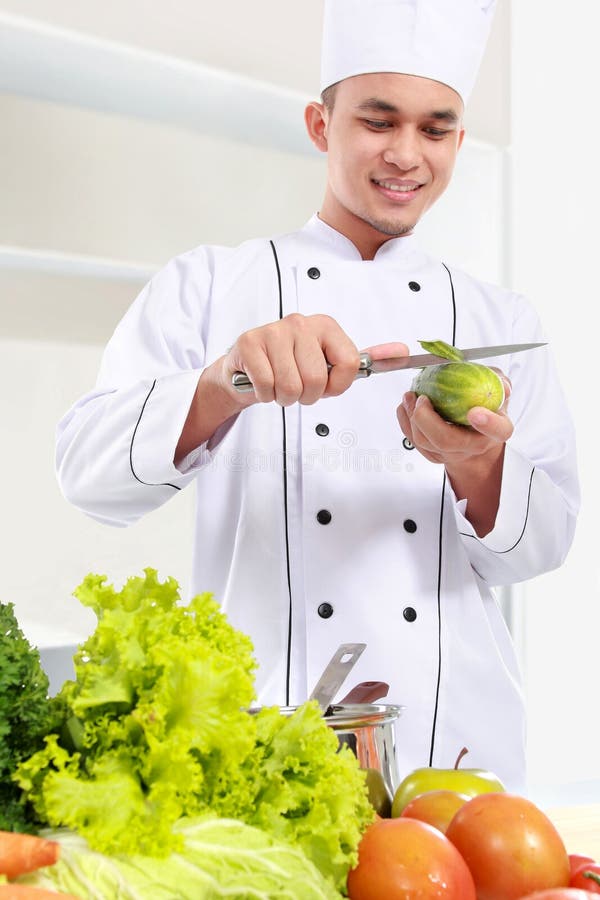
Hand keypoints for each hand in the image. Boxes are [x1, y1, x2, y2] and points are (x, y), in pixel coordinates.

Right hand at [218, 316, 408, 407]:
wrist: (247, 366)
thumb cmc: (291, 365)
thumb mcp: (328, 361)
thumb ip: (363, 359)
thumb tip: (403, 352)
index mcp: (326, 326)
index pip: (350, 364)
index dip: (337, 386)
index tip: (326, 385)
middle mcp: (302, 323)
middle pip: (317, 380)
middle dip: (307, 396)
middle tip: (297, 388)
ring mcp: (274, 331)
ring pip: (291, 387)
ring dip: (285, 398)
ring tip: (279, 385)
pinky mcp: (250, 343)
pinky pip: (266, 386)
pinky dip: (265, 395)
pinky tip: (263, 383)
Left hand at [396, 369, 512, 467]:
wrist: (475, 438)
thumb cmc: (486, 410)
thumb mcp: (498, 392)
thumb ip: (499, 383)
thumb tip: (500, 385)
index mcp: (496, 431)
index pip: (497, 430)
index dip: (487, 423)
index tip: (475, 412)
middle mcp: (473, 446)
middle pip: (446, 441)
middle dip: (427, 419)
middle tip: (423, 399)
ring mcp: (451, 453)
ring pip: (424, 442)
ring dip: (411, 417)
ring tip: (410, 396)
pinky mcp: (433, 455)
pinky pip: (413, 441)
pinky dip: (405, 421)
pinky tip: (405, 406)